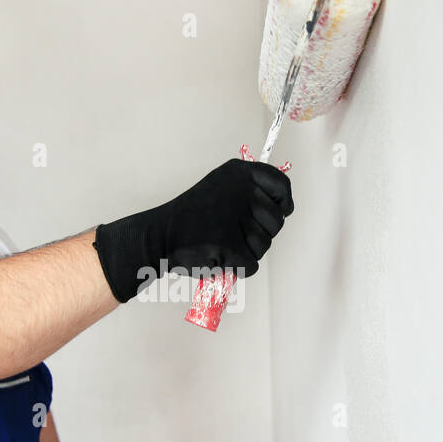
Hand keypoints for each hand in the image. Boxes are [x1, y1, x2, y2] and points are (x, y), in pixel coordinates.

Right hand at [92, 158, 294, 302]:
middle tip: (236, 234)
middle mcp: (242, 191)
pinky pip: (251, 265)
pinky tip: (220, 257)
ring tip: (222, 244)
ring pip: (263, 246)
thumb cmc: (190, 217)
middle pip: (276, 222)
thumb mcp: (219, 187)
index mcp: (239, 173)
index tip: (280, 212)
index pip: (281, 185)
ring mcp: (237, 219)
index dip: (283, 203)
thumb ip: (248, 190)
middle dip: (262, 234)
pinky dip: (237, 268)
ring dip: (247, 252)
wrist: (159, 236)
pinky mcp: (232, 247)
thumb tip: (281, 206)